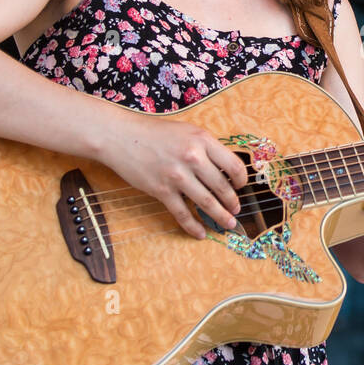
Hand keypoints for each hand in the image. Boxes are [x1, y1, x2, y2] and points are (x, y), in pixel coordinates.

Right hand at [98, 110, 248, 238]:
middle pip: (222, 187)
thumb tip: (225, 169)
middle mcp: (192, 157)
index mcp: (202, 140)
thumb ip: (206, 148)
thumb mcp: (187, 131)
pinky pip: (182, 213)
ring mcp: (177, 175)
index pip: (233, 165)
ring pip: (206, 202)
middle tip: (236, 210)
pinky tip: (201, 233)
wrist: (122, 137)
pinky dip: (193, 226)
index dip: (241, 180)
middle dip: (232, 202)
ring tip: (228, 223)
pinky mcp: (161, 190)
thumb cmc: (155, 133)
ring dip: (220, 216)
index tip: (240, 186)